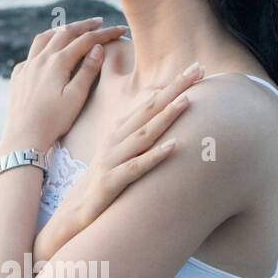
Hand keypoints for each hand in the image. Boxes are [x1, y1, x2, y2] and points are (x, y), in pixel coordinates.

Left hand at [0, 17, 129, 153]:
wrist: (24, 135)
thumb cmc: (54, 120)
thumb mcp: (76, 97)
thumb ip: (87, 71)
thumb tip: (97, 48)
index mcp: (57, 62)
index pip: (86, 40)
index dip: (105, 33)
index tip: (121, 29)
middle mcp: (40, 59)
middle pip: (64, 33)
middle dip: (84, 25)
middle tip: (99, 22)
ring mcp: (26, 66)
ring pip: (43, 38)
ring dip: (60, 30)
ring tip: (72, 29)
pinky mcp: (18, 76)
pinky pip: (31, 53)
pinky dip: (43, 46)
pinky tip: (47, 52)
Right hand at [36, 59, 206, 261]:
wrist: (79, 210)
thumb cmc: (107, 178)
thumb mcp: (122, 151)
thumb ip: (141, 132)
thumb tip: (165, 114)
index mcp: (121, 130)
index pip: (150, 101)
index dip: (173, 84)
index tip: (197, 68)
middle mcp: (117, 139)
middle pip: (149, 109)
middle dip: (174, 88)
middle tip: (198, 69)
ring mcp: (114, 159)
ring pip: (144, 135)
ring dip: (165, 117)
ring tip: (187, 101)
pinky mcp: (113, 182)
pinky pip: (137, 168)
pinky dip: (155, 157)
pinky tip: (174, 148)